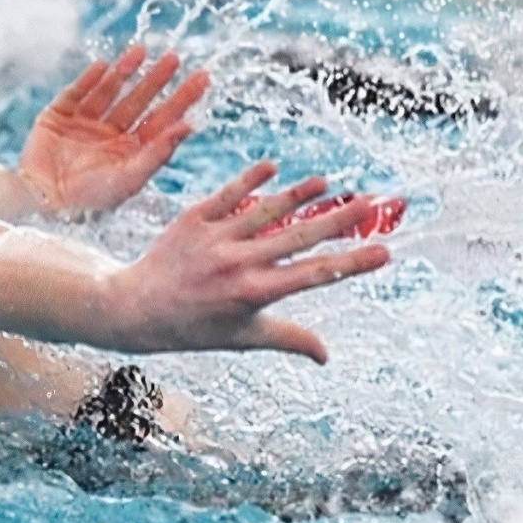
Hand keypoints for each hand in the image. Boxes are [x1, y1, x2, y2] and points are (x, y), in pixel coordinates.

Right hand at [21, 47, 210, 216]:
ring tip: (141, 52)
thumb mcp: (129, 179)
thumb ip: (158, 153)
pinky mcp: (59, 116)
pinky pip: (76, 92)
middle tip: (176, 57)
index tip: (202, 78)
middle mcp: (110, 134)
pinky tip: (104, 66)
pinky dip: (89, 80)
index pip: (162, 119)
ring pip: (110, 91)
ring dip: (125, 71)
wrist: (43, 201)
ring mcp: (84, 123)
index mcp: (131, 150)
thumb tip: (189, 127)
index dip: (182, 98)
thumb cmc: (90, 198)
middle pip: (140, 101)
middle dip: (158, 79)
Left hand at [108, 162, 393, 361]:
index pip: (314, 276)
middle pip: (298, 237)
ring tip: (326, 182)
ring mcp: (215, 240)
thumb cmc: (195, 327)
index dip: (352, 263)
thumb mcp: (243, 339)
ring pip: (265, 212)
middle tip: (372, 202)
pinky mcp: (193, 220)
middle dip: (338, 220)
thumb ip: (288, 338)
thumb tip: (327, 356)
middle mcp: (238, 265)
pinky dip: (249, 181)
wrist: (137, 308)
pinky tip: (273, 166)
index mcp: (255, 294)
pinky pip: (226, 196)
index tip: (385, 252)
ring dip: (298, 195)